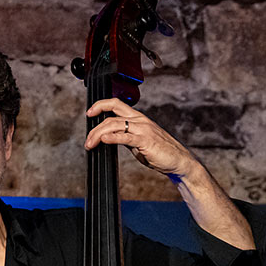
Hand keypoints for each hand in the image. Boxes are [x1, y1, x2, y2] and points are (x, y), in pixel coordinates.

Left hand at [84, 98, 255, 249]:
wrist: (178, 161)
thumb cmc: (159, 153)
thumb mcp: (138, 143)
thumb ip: (126, 137)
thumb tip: (109, 138)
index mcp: (138, 118)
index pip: (117, 104)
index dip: (101, 105)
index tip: (90, 113)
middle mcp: (140, 120)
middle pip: (112, 114)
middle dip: (95, 126)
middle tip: (87, 140)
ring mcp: (143, 129)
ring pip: (115, 124)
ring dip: (98, 134)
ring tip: (90, 144)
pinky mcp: (145, 140)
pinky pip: (125, 136)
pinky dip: (112, 137)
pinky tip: (103, 140)